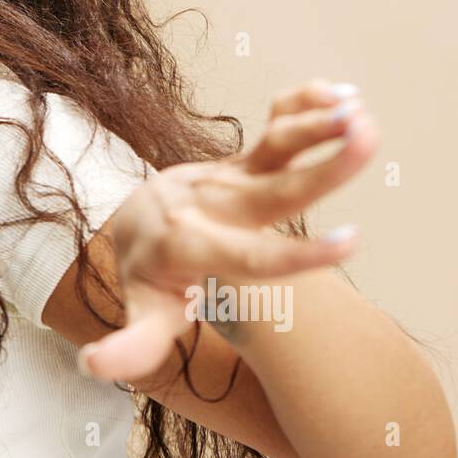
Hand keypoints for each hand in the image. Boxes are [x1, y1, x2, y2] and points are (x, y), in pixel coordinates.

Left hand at [78, 78, 378, 383]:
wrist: (134, 223)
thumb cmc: (149, 279)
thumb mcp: (141, 314)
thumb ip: (130, 346)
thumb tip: (90, 364)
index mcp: (188, 246)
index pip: (248, 255)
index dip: (299, 254)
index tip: (350, 244)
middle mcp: (208, 204)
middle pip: (270, 189)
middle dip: (322, 168)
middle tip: (368, 142)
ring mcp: (226, 176)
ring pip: (272, 146)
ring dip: (314, 125)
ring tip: (361, 114)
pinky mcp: (241, 160)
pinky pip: (270, 124)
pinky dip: (300, 103)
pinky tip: (340, 92)